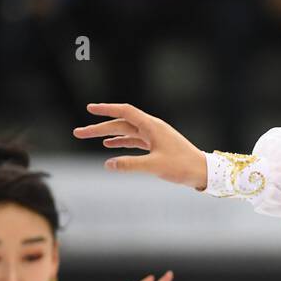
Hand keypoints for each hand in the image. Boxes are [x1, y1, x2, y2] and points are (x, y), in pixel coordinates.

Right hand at [73, 103, 208, 188]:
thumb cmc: (182, 166)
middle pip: (121, 123)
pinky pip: (134, 141)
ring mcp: (154, 136)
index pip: (124, 112)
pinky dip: (121, 142)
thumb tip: (107, 164)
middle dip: (99, 127)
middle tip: (78, 132)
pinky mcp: (156, 146)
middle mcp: (152, 128)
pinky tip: (109, 146)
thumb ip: (130, 165)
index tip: (89, 109)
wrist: (202, 172)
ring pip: (126, 132)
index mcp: (152, 126)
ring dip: (107, 135)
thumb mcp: (155, 166)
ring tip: (88, 137)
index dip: (106, 110)